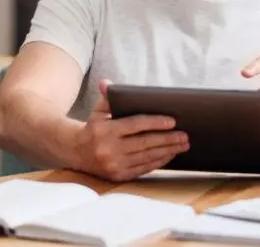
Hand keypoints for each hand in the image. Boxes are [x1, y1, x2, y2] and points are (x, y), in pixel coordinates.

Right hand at [74, 80, 188, 181]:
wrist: (74, 151)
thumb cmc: (93, 127)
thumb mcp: (98, 110)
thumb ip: (107, 97)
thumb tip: (107, 83)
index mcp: (105, 130)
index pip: (135, 125)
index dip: (155, 123)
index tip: (173, 121)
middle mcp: (109, 149)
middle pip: (145, 143)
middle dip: (168, 139)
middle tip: (185, 136)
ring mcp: (113, 164)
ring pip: (146, 157)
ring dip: (168, 151)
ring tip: (183, 145)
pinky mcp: (117, 176)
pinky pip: (143, 168)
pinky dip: (158, 162)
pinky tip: (170, 155)